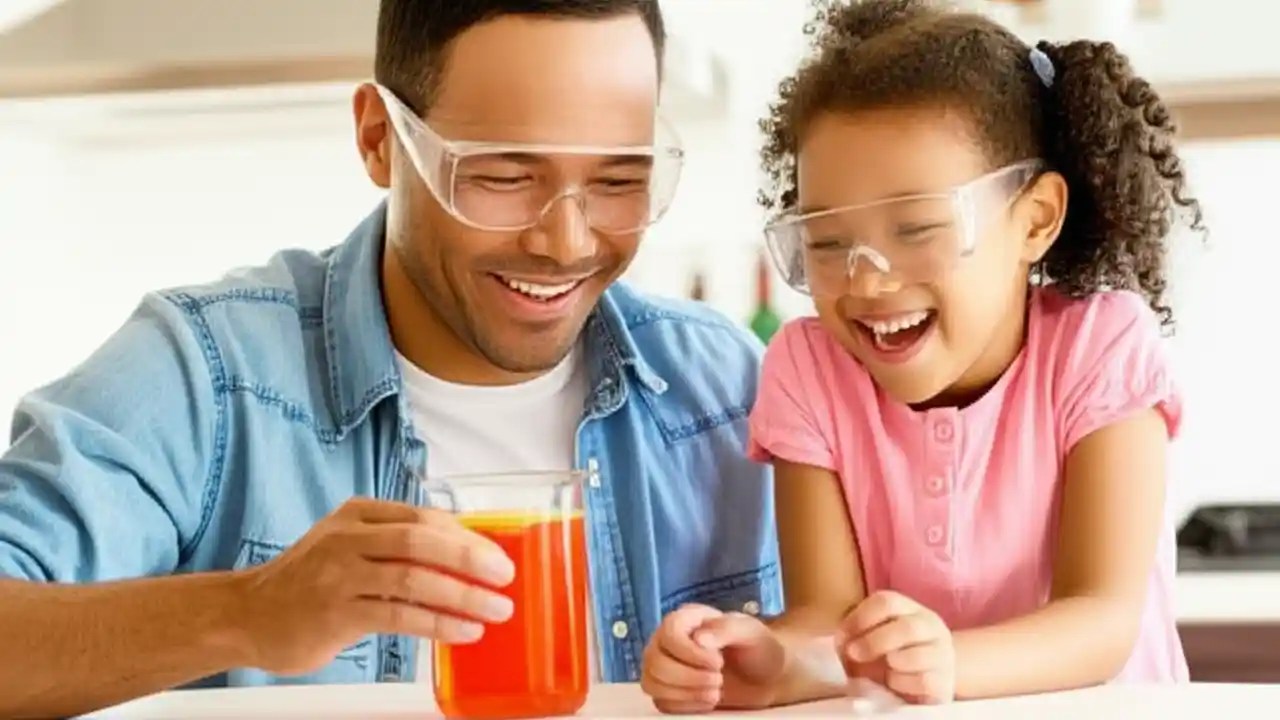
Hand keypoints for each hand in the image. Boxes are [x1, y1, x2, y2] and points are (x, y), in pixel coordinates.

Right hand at [232, 497, 516, 675]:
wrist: (247, 615)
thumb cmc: (309, 582)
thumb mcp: (349, 546)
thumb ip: (395, 545)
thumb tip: (463, 556)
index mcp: (358, 514)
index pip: (424, 517)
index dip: (467, 537)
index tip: (496, 555)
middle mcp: (348, 538)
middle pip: (422, 540)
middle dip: (471, 559)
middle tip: (504, 577)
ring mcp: (339, 575)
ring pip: (414, 578)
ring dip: (463, 596)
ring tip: (494, 610)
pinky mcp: (335, 614)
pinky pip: (399, 616)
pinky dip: (437, 623)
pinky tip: (463, 631)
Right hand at [640, 604, 784, 713]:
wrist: (767, 676)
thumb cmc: (758, 647)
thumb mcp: (750, 631)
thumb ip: (726, 629)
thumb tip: (699, 638)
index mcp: (686, 619)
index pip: (669, 633)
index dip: (689, 652)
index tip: (718, 662)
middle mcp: (669, 640)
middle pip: (655, 661)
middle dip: (688, 677)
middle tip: (719, 680)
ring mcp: (666, 666)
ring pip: (651, 682)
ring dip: (684, 693)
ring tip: (715, 692)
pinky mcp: (669, 691)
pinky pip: (660, 702)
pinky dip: (684, 706)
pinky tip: (708, 701)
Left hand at [838, 591, 955, 703]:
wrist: (930, 677)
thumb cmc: (892, 653)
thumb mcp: (873, 637)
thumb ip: (855, 634)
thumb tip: (842, 642)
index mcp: (908, 609)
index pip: (886, 601)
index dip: (860, 617)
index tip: (841, 635)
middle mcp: (930, 626)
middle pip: (907, 627)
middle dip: (874, 642)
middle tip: (854, 654)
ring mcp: (942, 653)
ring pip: (917, 655)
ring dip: (892, 663)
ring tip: (883, 669)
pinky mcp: (944, 681)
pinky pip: (923, 681)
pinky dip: (902, 683)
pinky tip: (895, 682)